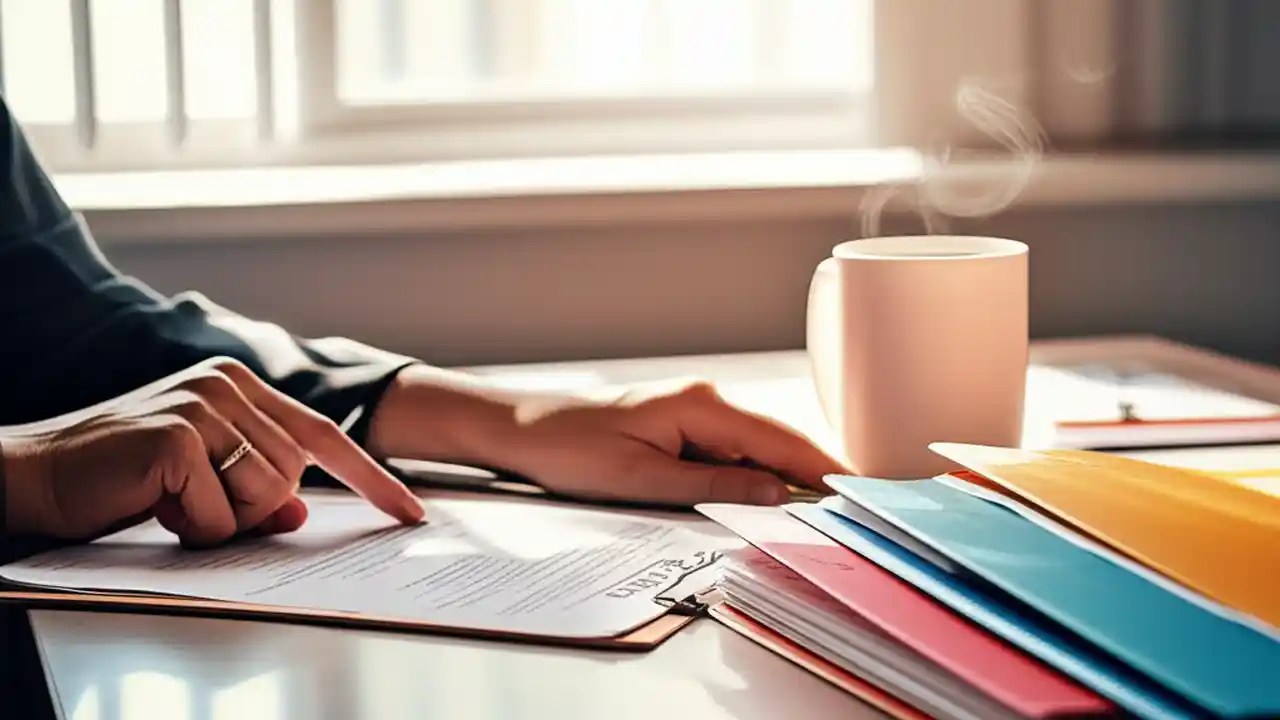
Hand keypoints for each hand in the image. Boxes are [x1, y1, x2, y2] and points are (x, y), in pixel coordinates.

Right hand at [2, 357, 423, 545]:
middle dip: (251, 509)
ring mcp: (205, 404)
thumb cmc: (123, 477)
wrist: (37, 474)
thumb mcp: (202, 481)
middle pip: (294, 473)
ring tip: (172, 500)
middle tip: (194, 505)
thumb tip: (302, 508)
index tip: (412, 514)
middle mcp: (228, 383)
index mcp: (241, 386)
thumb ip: (256, 487)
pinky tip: (156, 504)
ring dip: (221, 519)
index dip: (372, 478)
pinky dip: (194, 528)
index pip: (323, 436)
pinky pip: (223, 515)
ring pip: (267, 493)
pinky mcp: (180, 434)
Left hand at [369, 367, 848, 505]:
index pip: (781, 441)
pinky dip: (753, 475)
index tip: (861, 492)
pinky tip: (764, 499)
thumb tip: (776, 492)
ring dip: (783, 479)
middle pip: (778, 442)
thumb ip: (715, 485)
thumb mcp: (644, 480)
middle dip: (812, 477)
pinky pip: (732, 451)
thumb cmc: (572, 449)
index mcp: (702, 406)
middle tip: (847, 513)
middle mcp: (707, 400)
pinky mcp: (684, 425)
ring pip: (757, 448)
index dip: (823, 469)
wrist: (524, 429)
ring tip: (815, 514)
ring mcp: (697, 410)